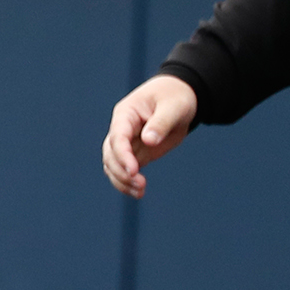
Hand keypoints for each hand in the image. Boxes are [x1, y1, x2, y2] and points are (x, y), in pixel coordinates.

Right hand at [103, 73, 197, 197]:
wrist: (180, 98)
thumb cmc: (175, 97)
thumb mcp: (173, 106)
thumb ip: (161, 122)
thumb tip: (148, 141)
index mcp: (125, 114)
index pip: (117, 137)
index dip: (122, 155)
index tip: (134, 171)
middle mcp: (121, 130)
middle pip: (110, 155)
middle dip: (121, 172)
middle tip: (140, 184)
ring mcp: (127, 143)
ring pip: (113, 166)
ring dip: (122, 181)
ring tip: (140, 192)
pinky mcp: (136, 153)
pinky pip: (125, 171)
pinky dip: (128, 183)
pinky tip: (139, 192)